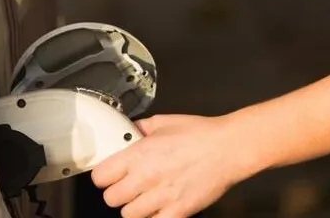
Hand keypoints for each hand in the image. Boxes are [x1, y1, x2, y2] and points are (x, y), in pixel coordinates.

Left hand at [91, 114, 257, 217]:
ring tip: (148, 198)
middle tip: (132, 186)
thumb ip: (141, 128)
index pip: (100, 176)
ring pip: (128, 215)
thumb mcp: (165, 121)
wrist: (229, 148)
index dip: (105, 176)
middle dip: (120, 192)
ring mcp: (161, 197)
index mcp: (139, 154)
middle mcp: (145, 177)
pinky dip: (155, 217)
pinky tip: (162, 207)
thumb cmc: (201, 134)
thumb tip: (128, 132)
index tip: (112, 175)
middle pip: (111, 199)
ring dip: (136, 207)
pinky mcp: (177, 212)